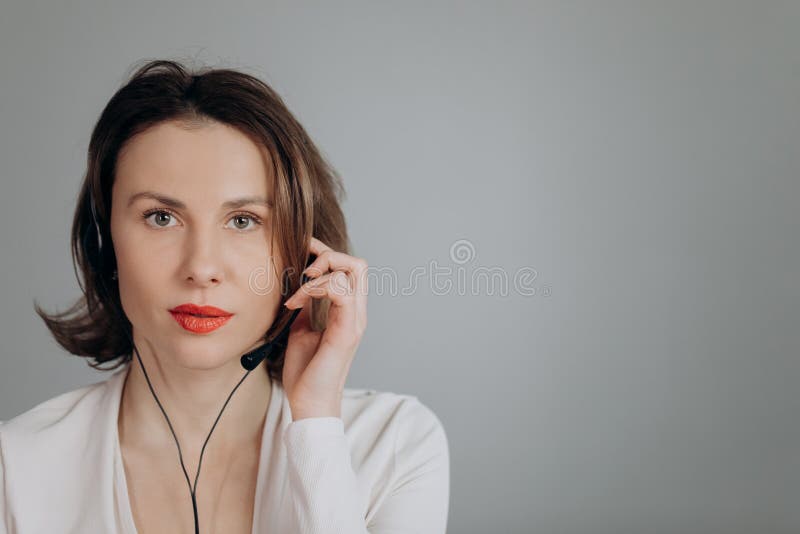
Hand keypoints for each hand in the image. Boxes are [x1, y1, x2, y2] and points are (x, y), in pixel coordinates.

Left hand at [281, 237, 367, 419]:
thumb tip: (300, 290)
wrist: (309, 404)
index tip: (299, 261)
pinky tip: (297, 303)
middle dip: (328, 256)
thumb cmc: (305, 372)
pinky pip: (341, 290)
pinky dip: (316, 288)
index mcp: (348, 312)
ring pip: (352, 270)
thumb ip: (307, 308)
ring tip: (297, 294)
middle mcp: (356, 313)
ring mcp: (354, 320)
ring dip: (318, 274)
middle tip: (303, 272)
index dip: (326, 255)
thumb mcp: (301, 330)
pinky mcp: (347, 331)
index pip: (350, 269)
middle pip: (358, 263)